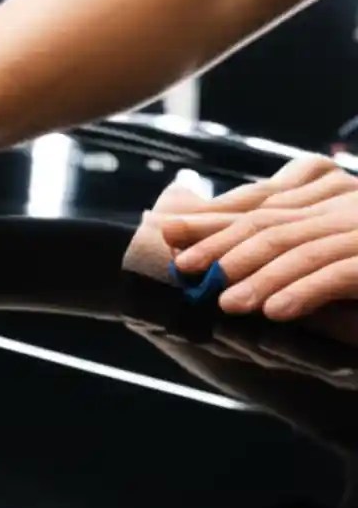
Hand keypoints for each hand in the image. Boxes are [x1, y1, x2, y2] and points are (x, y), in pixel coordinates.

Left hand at [151, 154, 357, 320]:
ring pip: (298, 247)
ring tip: (223, 303)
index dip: (210, 220)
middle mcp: (342, 204)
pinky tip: (275, 312)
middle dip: (221, 246)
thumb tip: (211, 249)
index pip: (257, 206)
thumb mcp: (326, 242)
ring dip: (257, 277)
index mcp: (326, 195)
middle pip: (269, 222)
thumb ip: (280, 236)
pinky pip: (338, 272)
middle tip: (181, 267)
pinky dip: (304, 291)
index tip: (166, 230)